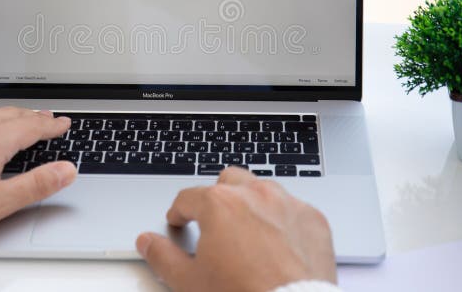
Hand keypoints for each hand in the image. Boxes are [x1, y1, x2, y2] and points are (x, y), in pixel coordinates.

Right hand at [136, 167, 336, 291]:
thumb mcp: (189, 282)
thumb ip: (162, 256)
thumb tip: (148, 242)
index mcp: (219, 204)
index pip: (188, 197)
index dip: (179, 212)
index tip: (179, 222)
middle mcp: (254, 194)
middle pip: (228, 180)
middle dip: (218, 197)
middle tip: (215, 224)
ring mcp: (288, 204)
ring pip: (264, 189)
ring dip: (252, 204)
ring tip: (248, 233)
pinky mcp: (314, 219)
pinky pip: (294, 209)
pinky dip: (283, 221)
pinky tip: (279, 245)